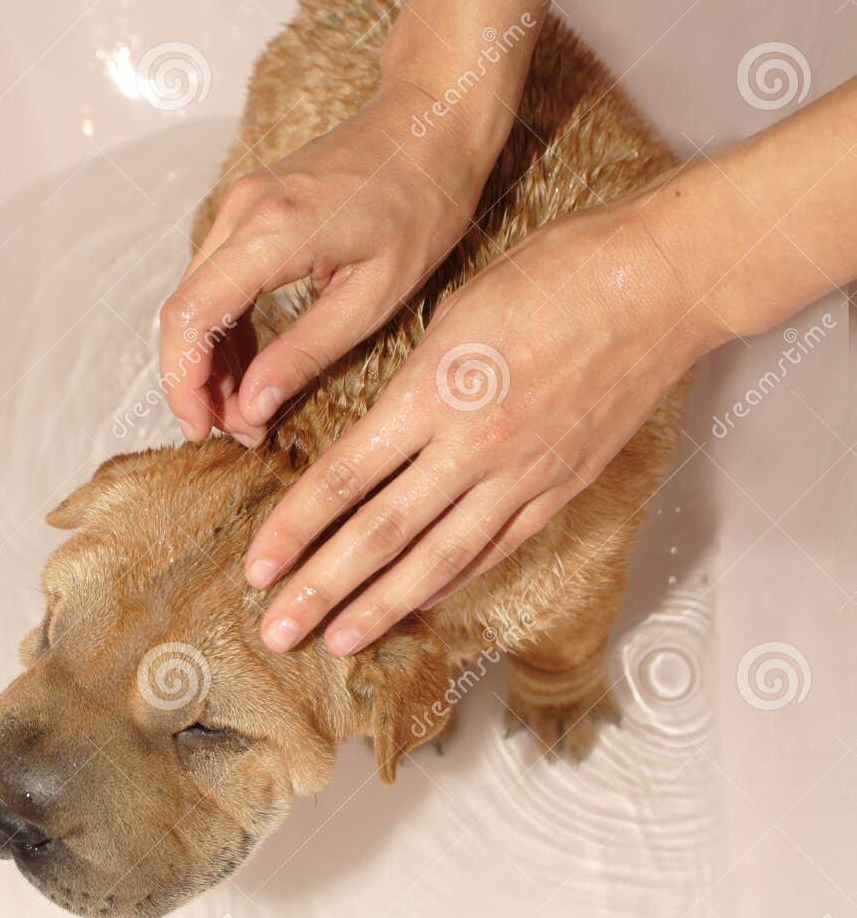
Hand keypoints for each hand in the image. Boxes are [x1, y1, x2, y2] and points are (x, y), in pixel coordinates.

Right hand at [160, 84, 496, 442]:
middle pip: (183, 312)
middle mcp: (242, 210)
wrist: (432, 122)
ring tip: (247, 413)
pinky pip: (218, 277)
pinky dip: (225, 328)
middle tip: (235, 433)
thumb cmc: (422, 204)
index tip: (199, 430)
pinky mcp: (252, 207)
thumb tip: (251, 408)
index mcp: (272, 231)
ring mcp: (241, 203)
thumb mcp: (375, 296)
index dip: (184, 383)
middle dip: (197, 382)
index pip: (191, 318)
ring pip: (196, 297)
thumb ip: (305, 354)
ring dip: (210, 360)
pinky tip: (252, 368)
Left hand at [243, 192, 709, 655]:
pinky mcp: (562, 486)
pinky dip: (451, 580)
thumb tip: (373, 434)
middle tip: (276, 632)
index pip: (342, 478)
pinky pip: (495, 547)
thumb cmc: (558, 273)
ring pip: (438, 557)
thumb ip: (412, 381)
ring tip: (338, 644)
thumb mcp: (457, 310)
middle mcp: (474, 444)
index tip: (257, 567)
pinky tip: (417, 603)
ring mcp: (523, 473)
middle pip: (380, 534)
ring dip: (381, 606)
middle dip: (321, 589)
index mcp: (434, 390)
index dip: (293, 530)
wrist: (659, 284)